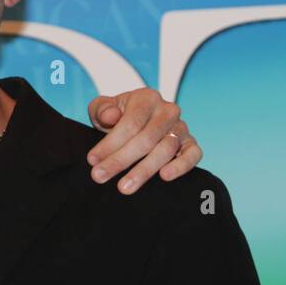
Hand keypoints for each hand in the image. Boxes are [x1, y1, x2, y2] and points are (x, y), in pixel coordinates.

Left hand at [86, 88, 201, 193]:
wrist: (134, 124)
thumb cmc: (116, 117)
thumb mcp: (102, 110)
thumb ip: (101, 110)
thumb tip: (110, 116)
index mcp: (146, 97)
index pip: (130, 123)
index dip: (110, 143)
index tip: (92, 160)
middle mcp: (167, 111)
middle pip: (146, 139)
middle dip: (120, 160)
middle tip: (100, 177)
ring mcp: (181, 127)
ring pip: (165, 150)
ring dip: (144, 170)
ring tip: (124, 187)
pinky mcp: (191, 144)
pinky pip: (193, 155)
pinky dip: (181, 166)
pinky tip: (164, 176)